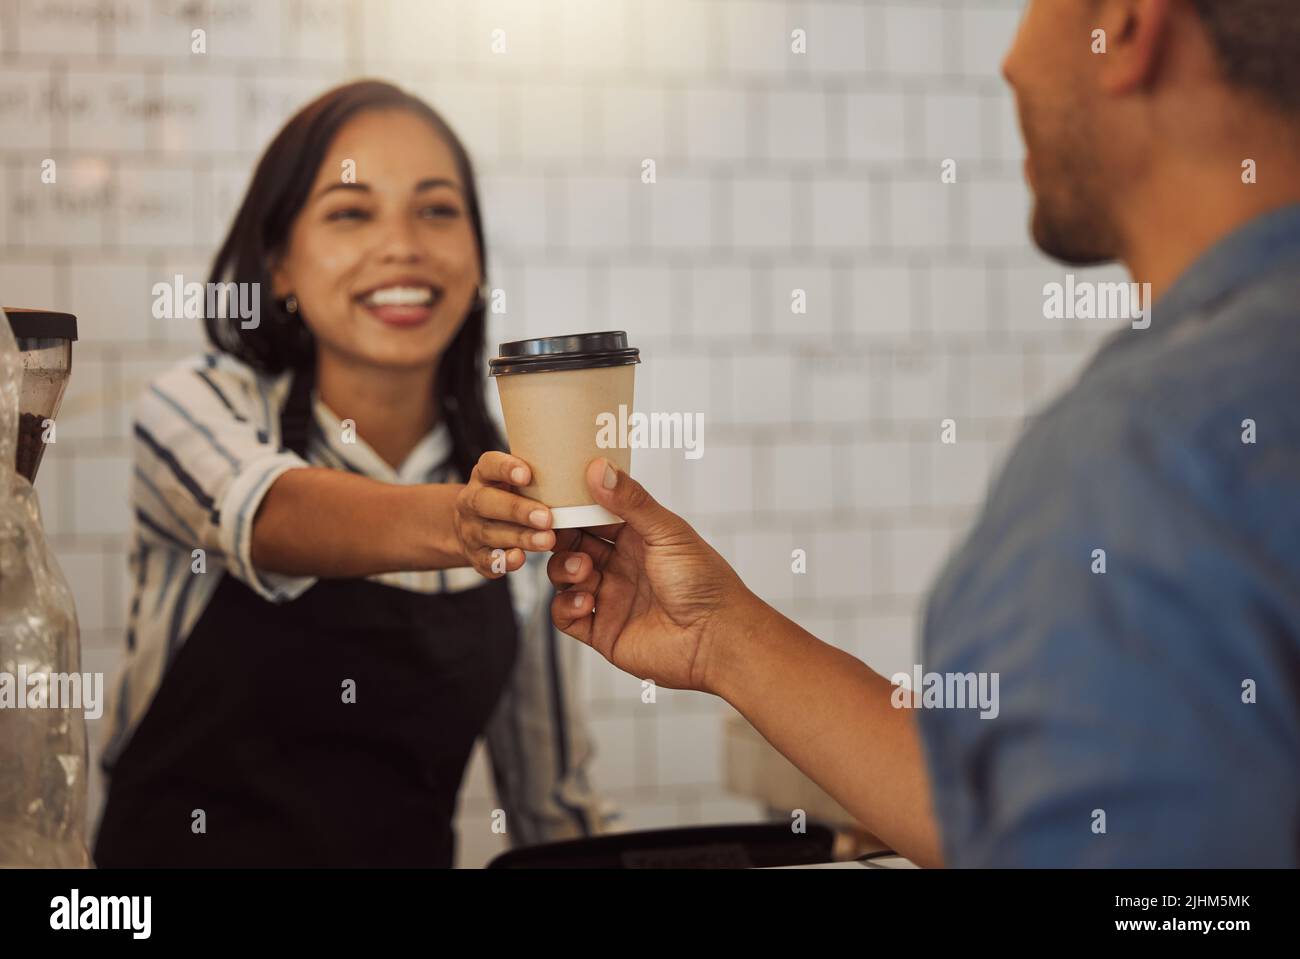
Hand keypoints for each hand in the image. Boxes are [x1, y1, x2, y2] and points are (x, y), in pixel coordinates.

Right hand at [454, 451, 555, 578]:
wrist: (476, 528)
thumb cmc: (513, 499)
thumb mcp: (522, 482)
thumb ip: (546, 476)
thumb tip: (595, 470)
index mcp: (485, 476)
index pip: (489, 464)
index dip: (505, 468)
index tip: (527, 475)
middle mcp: (473, 501)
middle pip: (486, 502)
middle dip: (517, 509)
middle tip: (546, 517)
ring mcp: (471, 530)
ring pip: (489, 533)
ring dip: (519, 537)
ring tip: (547, 540)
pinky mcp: (476, 557)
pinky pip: (486, 561)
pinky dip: (503, 561)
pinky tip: (520, 559)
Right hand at [546, 458, 759, 692]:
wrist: (716, 638)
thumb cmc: (704, 582)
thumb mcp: (667, 532)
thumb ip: (631, 501)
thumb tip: (599, 468)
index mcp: (637, 538)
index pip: (593, 516)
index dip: (573, 508)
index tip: (554, 499)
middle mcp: (621, 566)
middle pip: (573, 545)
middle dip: (561, 538)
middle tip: (554, 533)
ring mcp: (611, 599)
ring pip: (564, 577)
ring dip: (564, 569)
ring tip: (583, 569)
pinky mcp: (603, 631)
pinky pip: (566, 617)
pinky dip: (567, 606)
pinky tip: (587, 600)